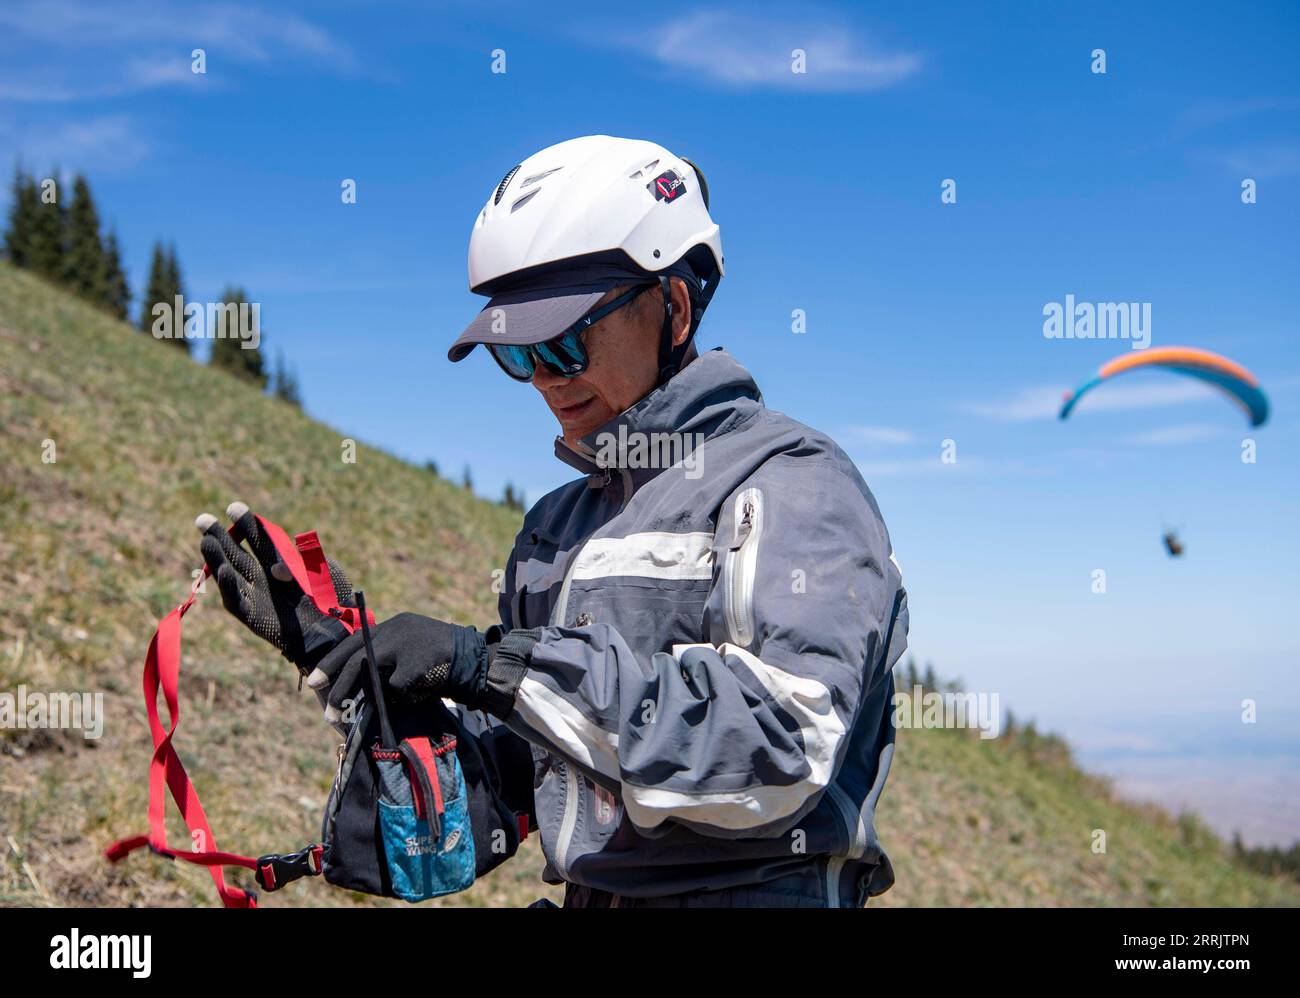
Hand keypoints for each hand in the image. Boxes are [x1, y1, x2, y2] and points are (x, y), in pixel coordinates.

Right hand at [196, 501, 355, 671]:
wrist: (338, 631)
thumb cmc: (335, 598)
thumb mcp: (323, 572)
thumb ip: (301, 562)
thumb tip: (277, 568)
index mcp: (280, 560)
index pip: (258, 537)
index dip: (246, 523)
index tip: (233, 508)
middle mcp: (263, 576)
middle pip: (236, 552)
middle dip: (219, 536)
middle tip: (202, 520)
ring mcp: (256, 595)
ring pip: (230, 573)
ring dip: (216, 559)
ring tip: (205, 541)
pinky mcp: (253, 616)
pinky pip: (237, 600)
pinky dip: (229, 587)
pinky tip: (224, 572)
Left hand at [308, 612, 489, 723]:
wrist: (477, 660)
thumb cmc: (443, 661)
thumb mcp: (412, 648)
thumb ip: (388, 657)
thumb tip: (356, 681)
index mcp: (393, 626)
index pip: (354, 641)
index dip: (332, 662)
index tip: (314, 681)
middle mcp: (395, 631)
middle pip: (356, 658)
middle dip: (336, 684)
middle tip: (325, 710)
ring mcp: (404, 645)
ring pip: (370, 673)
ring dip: (356, 696)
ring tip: (342, 716)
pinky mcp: (414, 662)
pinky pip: (396, 689)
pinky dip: (402, 697)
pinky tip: (417, 693)